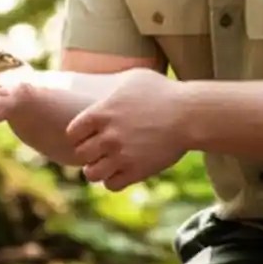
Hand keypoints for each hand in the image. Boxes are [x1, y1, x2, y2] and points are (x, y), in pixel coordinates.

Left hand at [64, 68, 188, 190]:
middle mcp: (107, 136)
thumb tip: (100, 81)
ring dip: (98, 169)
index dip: (79, 135)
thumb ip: (112, 83)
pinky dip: (113, 180)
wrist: (190, 115)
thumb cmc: (164, 92)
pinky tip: (122, 171)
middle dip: (88, 152)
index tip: (89, 134)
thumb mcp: (134, 78)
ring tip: (108, 163)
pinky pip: (111, 185)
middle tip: (99, 149)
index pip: (72, 133)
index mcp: (101, 113)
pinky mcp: (136, 171)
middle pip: (80, 155)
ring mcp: (121, 156)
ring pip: (92, 174)